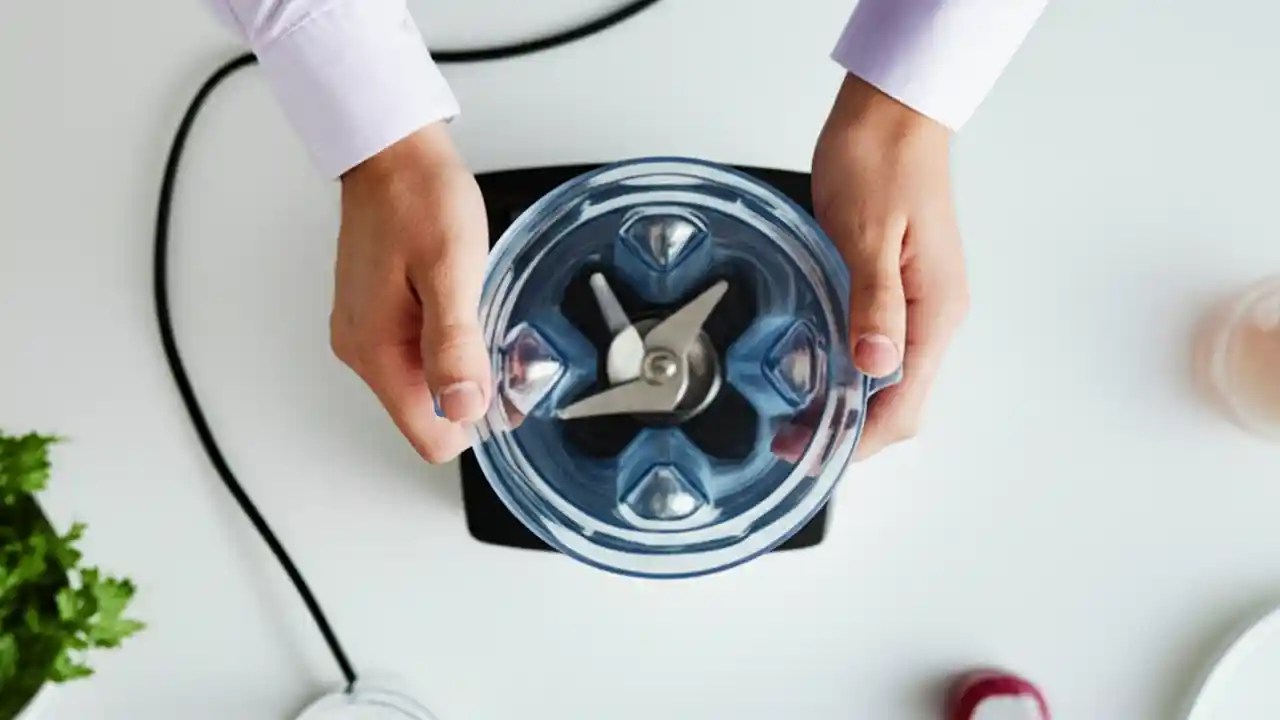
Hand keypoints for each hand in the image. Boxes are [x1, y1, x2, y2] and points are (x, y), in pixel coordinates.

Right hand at [330, 123, 490, 462]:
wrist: (392, 152)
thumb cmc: (419, 198)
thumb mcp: (451, 270)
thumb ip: (455, 345)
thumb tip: (463, 408)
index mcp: (375, 349)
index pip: (430, 437)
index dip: (477, 421)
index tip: (505, 384)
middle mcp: (362, 350)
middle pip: (431, 415)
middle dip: (473, 390)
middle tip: (499, 336)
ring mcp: (366, 334)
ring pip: (426, 386)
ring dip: (463, 364)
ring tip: (478, 309)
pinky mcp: (376, 316)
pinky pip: (418, 356)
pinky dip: (448, 343)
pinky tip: (462, 304)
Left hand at [811, 74, 969, 458]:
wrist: (891, 115)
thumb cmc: (882, 160)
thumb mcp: (866, 231)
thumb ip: (872, 300)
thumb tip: (874, 363)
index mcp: (934, 310)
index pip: (906, 404)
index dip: (862, 439)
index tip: (816, 454)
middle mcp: (933, 315)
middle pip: (899, 401)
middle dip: (851, 430)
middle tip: (793, 439)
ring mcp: (918, 303)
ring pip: (888, 378)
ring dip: (848, 402)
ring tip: (795, 414)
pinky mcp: (896, 287)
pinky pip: (878, 346)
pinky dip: (847, 368)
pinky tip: (812, 367)